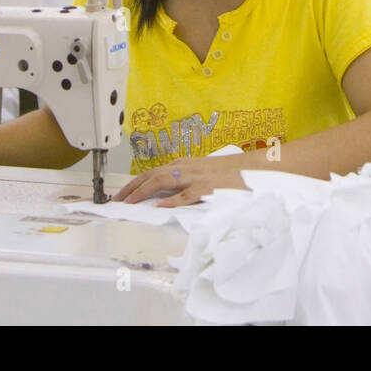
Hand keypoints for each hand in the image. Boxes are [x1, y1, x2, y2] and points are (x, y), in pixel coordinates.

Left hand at [114, 154, 248, 206]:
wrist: (254, 168)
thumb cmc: (230, 174)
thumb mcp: (203, 175)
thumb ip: (185, 182)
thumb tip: (166, 196)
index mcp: (184, 165)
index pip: (153, 173)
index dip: (135, 183)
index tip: (122, 193)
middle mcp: (186, 168)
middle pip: (152, 175)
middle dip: (131, 187)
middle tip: (116, 200)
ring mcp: (196, 177)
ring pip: (163, 181)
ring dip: (143, 192)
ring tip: (129, 202)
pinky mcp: (207, 188)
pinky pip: (186, 195)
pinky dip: (172, 200)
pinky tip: (160, 205)